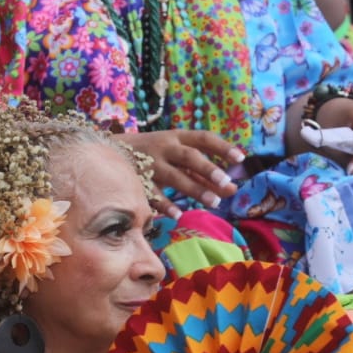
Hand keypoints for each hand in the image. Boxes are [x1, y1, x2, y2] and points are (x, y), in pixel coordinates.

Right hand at [118, 130, 243, 212]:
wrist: (111, 150)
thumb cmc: (155, 154)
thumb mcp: (177, 156)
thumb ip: (203, 172)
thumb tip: (232, 188)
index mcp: (176, 137)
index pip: (203, 138)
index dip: (222, 147)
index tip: (241, 158)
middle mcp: (164, 147)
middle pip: (190, 157)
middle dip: (209, 170)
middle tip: (227, 183)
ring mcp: (151, 164)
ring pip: (175, 177)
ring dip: (195, 189)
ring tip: (214, 203)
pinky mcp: (138, 180)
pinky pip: (153, 194)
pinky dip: (165, 204)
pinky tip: (178, 215)